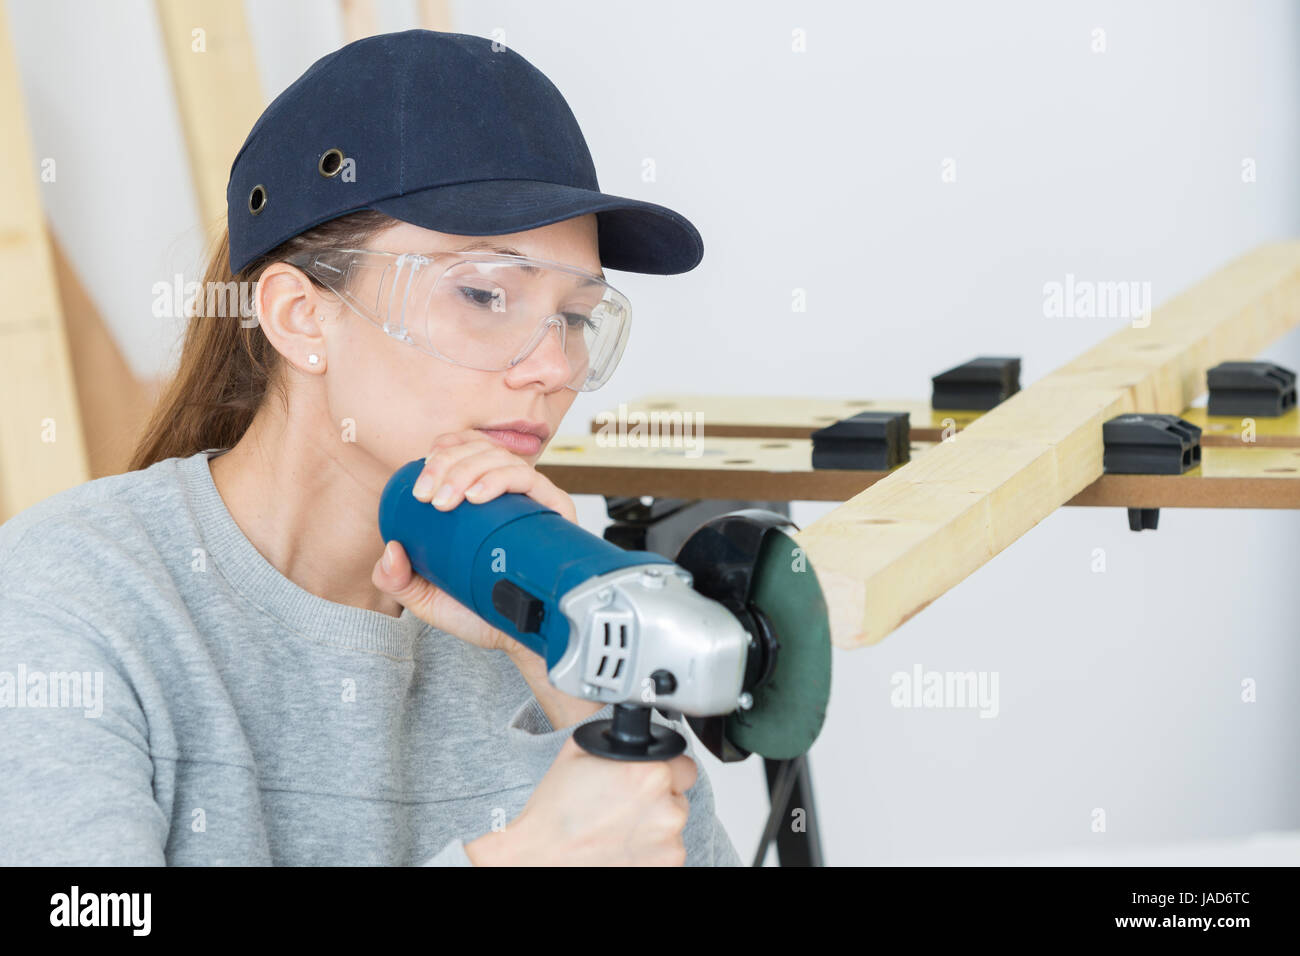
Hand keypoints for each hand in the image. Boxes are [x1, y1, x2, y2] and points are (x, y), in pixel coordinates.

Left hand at [371, 429, 576, 650]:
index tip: (420, 483)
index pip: (464, 451)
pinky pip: (530, 479)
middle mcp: (507, 493)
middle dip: (446, 465)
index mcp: (480, 499)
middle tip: (427, 496)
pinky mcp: (555, 511)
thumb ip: (396, 579)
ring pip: (501, 458)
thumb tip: (391, 549)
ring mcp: (531, 500)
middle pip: (478, 450)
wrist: (518, 639)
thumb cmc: (479, 612)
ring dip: (467, 470)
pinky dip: (499, 479)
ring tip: (447, 500)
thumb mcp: (425, 597)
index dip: (442, 451)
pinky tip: (478, 496)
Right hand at [465, 736, 697, 865]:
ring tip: (618, 825)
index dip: (664, 767)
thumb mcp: (580, 751)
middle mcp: (666, 810)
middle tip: (624, 802)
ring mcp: (669, 843)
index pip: (684, 764)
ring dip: (654, 822)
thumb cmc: (556, 812)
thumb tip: (635, 733)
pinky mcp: (665, 866)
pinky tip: (621, 843)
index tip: (647, 776)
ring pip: (672, 823)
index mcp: (650, 775)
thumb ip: (619, 739)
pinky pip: (667, 849)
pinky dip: (650, 847)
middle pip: (678, 795)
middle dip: (657, 796)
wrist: (542, 856)